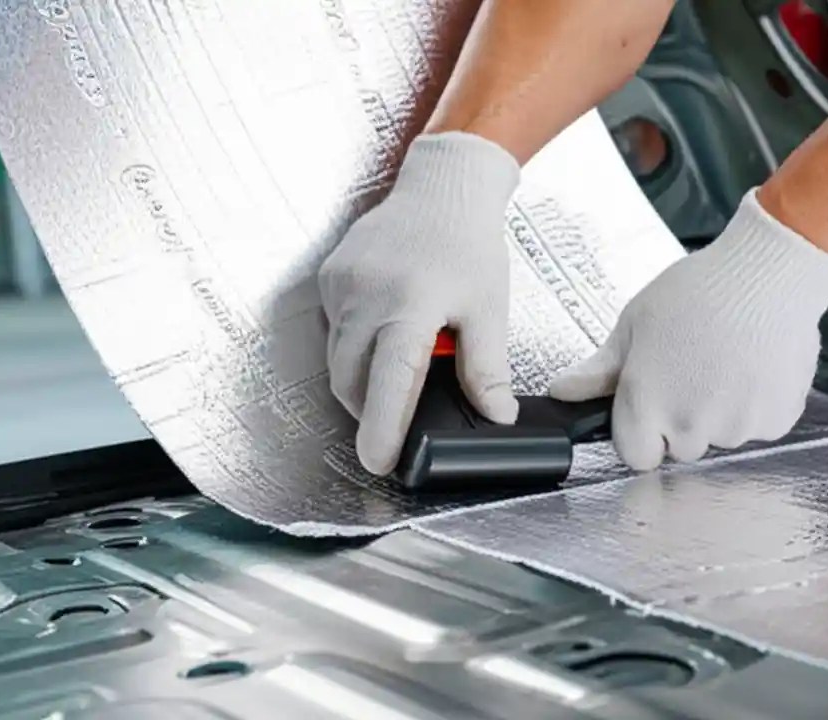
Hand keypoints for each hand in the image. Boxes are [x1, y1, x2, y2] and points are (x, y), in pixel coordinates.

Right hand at [319, 132, 520, 474]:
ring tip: (399, 367)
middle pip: (351, 382)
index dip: (382, 428)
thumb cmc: (467, 243)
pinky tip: (384, 331)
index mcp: (410, 307)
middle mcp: (367, 297)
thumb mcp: (488, 309)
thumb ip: (488, 368)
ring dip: (361, 379)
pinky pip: (334, 330)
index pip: (389, 382)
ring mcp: (342, 287)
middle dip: (369, 410)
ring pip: (338, 359)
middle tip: (397, 418)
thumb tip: (496, 416)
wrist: (442, 187)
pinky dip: (355, 346)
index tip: (379, 461)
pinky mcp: (330, 278)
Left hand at [549, 189, 827, 469]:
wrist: (770, 275)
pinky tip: (754, 365)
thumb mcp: (635, 323)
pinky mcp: (776, 421)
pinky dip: (757, 403)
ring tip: (726, 361)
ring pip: (722, 435)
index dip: (642, 434)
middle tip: (692, 369)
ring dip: (722, 411)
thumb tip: (562, 391)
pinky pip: (760, 426)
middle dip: (683, 419)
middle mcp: (690, 426)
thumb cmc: (700, 291)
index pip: (636, 456)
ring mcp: (737, 428)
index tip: (652, 406)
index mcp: (646, 405)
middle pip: (681, 447)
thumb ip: (600, 369)